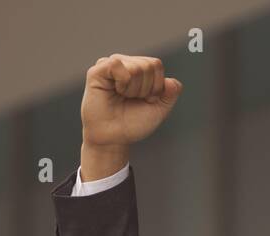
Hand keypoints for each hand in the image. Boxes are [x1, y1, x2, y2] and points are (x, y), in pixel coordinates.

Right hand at [79, 55, 182, 179]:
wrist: (113, 138)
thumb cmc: (133, 123)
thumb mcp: (159, 110)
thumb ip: (171, 94)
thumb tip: (172, 81)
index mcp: (139, 69)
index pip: (156, 65)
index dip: (156, 87)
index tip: (145, 100)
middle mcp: (125, 63)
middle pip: (148, 65)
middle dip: (146, 89)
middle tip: (132, 100)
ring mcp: (111, 65)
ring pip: (136, 67)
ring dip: (134, 90)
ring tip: (123, 97)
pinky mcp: (97, 71)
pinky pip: (117, 65)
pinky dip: (123, 83)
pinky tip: (115, 91)